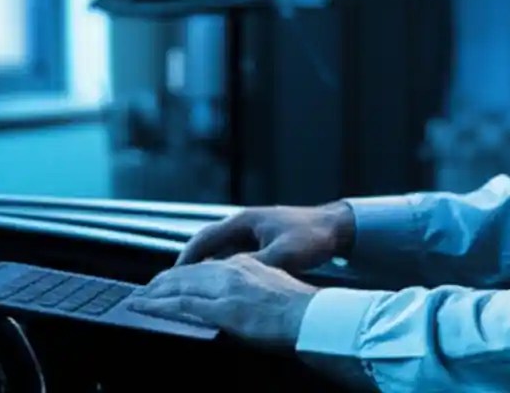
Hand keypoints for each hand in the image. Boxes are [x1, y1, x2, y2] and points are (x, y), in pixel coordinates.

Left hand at [130, 254, 317, 347]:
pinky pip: (182, 304)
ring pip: (179, 286)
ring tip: (138, 300)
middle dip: (162, 282)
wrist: (314, 316)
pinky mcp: (222, 307)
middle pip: (187, 273)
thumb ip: (253, 289)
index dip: (183, 275)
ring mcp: (225, 288)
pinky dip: (160, 305)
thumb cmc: (302, 309)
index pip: (205, 267)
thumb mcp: (275, 288)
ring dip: (155, 293)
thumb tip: (244, 300)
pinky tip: (147, 308)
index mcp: (245, 265)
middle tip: (143, 290)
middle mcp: (231, 270)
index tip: (169, 282)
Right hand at [176, 202, 353, 271]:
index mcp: (244, 221)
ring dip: (204, 267)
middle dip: (188, 263)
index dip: (186, 258)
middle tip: (173, 284)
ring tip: (190, 288)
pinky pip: (232, 256)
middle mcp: (243, 224)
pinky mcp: (260, 242)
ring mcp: (251, 233)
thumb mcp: (285, 254)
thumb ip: (259, 265)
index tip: (173, 276)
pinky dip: (221, 269)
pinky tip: (219, 286)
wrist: (336, 227)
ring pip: (218, 251)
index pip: (204, 238)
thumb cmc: (312, 236)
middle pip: (206, 243)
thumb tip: (233, 280)